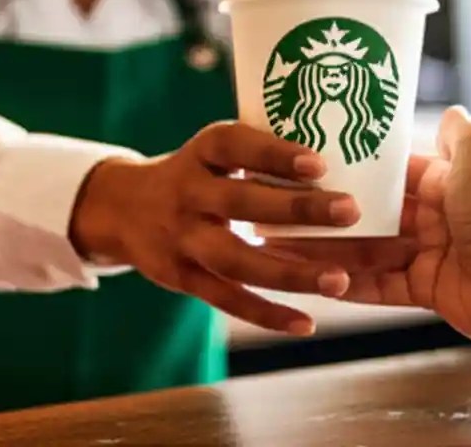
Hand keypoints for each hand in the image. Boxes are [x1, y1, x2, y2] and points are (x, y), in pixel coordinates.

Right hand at [70, 121, 359, 335]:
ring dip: (289, 272)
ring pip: (236, 260)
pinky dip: (266, 314)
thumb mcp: (213, 151)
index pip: (235, 146)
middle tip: (350, 211)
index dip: (275, 154)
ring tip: (339, 280)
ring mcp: (182, 239)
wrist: (121, 208)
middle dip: (295, 209)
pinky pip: (226, 299)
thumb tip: (344, 158)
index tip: (319, 164)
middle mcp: (188, 193)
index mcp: (201, 153)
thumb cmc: (196, 174)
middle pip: (240, 202)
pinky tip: (305, 323)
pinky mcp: (181, 277)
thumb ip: (260, 155)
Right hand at [267, 107, 470, 342]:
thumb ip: (457, 130)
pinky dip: (350, 284)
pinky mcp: (430, 292)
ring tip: (289, 245)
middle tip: (286, 209)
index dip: (352, 172)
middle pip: (373, 215)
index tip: (311, 167)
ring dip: (331, 250)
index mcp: (444, 182)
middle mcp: (436, 218)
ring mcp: (432, 257)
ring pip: (369, 253)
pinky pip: (381, 289)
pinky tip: (316, 277)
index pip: (388, 175)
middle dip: (332, 214)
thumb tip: (449, 111)